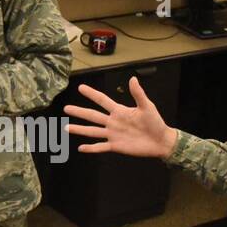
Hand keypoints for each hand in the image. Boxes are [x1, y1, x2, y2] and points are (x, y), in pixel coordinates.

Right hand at [63, 76, 178, 158]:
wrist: (160, 140)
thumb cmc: (155, 122)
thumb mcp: (147, 106)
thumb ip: (138, 94)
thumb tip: (133, 78)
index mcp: (119, 111)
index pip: (102, 100)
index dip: (92, 94)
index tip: (81, 87)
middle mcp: (113, 122)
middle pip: (92, 116)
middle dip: (79, 111)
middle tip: (66, 108)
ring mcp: (113, 134)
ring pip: (92, 131)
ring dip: (80, 129)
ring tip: (66, 127)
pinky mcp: (115, 146)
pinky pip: (101, 147)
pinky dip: (91, 148)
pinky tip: (81, 148)